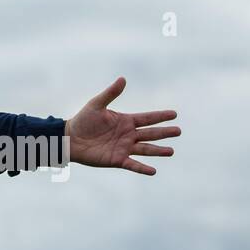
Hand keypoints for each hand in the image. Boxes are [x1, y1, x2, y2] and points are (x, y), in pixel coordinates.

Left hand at [64, 77, 179, 174]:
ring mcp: (124, 148)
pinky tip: (153, 170)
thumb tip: (123, 79)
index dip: (160, 116)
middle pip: (150, 134)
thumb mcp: (96, 104)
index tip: (174, 114)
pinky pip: (133, 164)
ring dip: (158, 151)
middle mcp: (128, 135)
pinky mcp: (117, 160)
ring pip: (146, 149)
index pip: (147, 118)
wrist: (70, 138)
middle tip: (178, 131)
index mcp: (125, 121)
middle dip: (164, 132)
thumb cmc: (83, 120)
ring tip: (171, 151)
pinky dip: (143, 168)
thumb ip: (111, 93)